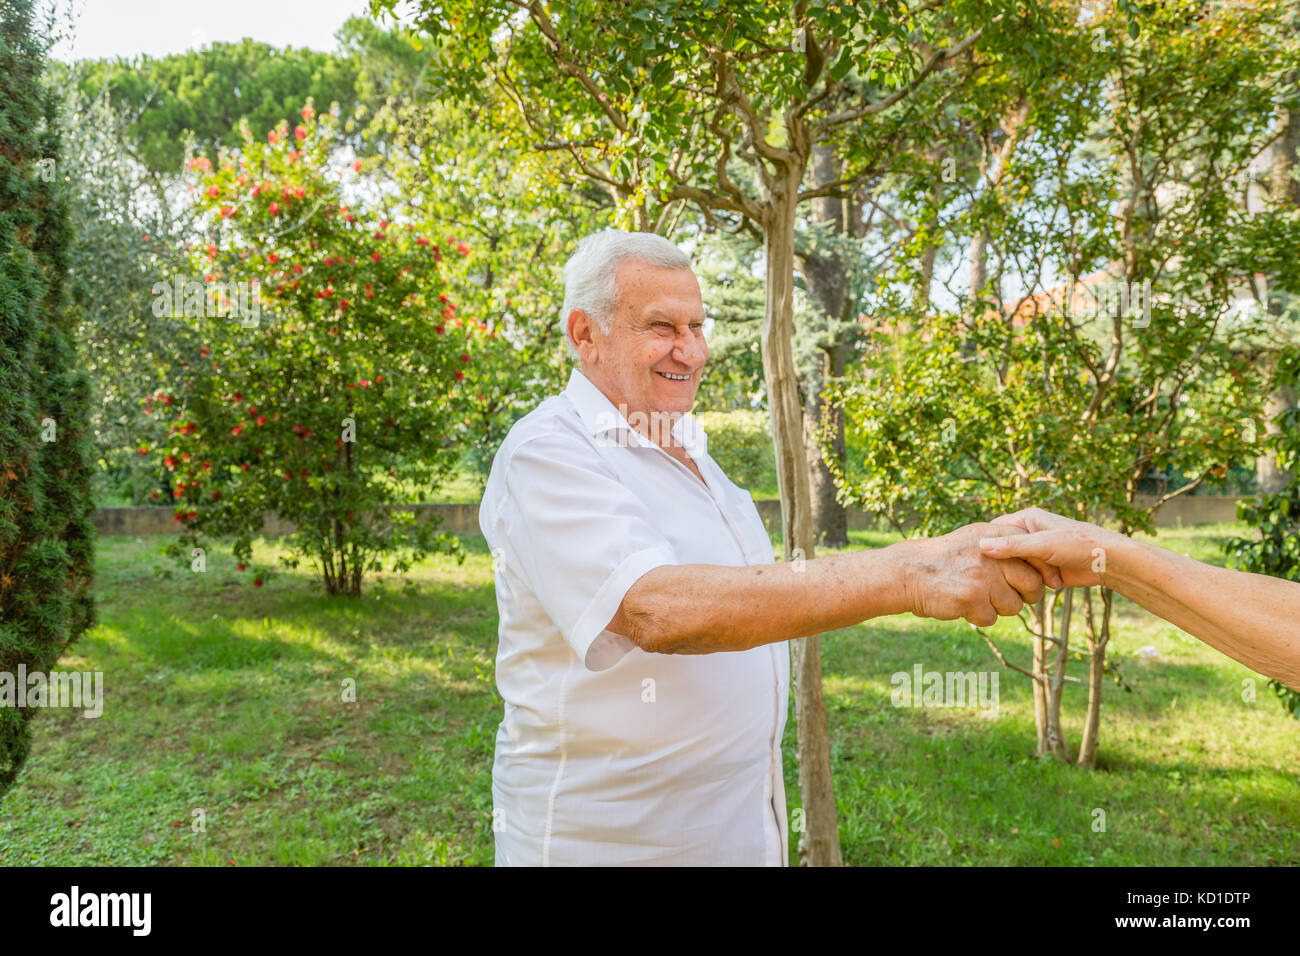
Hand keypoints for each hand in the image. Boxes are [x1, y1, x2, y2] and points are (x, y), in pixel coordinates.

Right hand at [900, 523, 1045, 627]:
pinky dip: (978, 617)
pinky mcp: (971, 599)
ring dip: (998, 608)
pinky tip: (962, 605)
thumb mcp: (972, 540)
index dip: (1043, 570)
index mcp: (993, 536)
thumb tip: (1036, 560)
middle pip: (1032, 584)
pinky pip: (991, 618)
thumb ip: (1001, 545)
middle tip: (1011, 597)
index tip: (1042, 581)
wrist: (907, 572)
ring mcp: (981, 577)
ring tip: (977, 598)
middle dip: (1027, 596)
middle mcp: (991, 554)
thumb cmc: (943, 559)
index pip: (1034, 552)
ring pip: (1013, 606)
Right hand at [977, 507, 1118, 587]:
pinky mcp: (1043, 568)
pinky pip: (1026, 577)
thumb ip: (1013, 546)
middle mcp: (1028, 534)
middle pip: (1002, 550)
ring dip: (1014, 577)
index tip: (973, 560)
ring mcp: (1036, 552)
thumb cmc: (1078, 544)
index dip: (983, 544)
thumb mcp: (1042, 544)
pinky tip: (1021, 591)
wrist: (1108, 562)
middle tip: (988, 578)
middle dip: (1000, 565)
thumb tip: (982, 546)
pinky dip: (1025, 584)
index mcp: (1026, 519)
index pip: (994, 530)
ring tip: (1008, 585)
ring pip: (1013, 566)